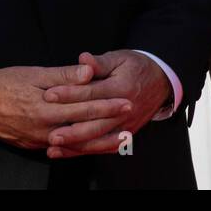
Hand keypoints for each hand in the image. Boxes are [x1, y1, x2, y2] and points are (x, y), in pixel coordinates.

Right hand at [0, 64, 133, 149]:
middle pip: (84, 128)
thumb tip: (87, 71)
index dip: (107, 104)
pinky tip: (92, 144)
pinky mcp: (34, 145)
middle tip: (130, 116)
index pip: (84, 107)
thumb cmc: (3, 84)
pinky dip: (80, 147)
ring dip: (99, 141)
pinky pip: (63, 148)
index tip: (126, 100)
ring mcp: (40, 140)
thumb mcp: (32, 74)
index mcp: (46, 109)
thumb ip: (62, 75)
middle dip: (109, 122)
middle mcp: (45, 129)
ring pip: (76, 143)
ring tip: (119, 137)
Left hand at [42, 51, 171, 158]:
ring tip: (55, 146)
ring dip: (77, 144)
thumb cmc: (136, 67)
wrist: (161, 81)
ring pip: (99, 138)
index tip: (49, 95)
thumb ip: (99, 62)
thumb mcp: (119, 58)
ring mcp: (126, 124)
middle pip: (95, 122)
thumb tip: (83, 59)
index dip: (69, 94)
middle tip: (51, 133)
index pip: (92, 92)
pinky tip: (69, 152)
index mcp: (121, 87)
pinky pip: (105, 146)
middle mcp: (124, 110)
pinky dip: (87, 151)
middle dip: (72, 130)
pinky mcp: (126, 134)